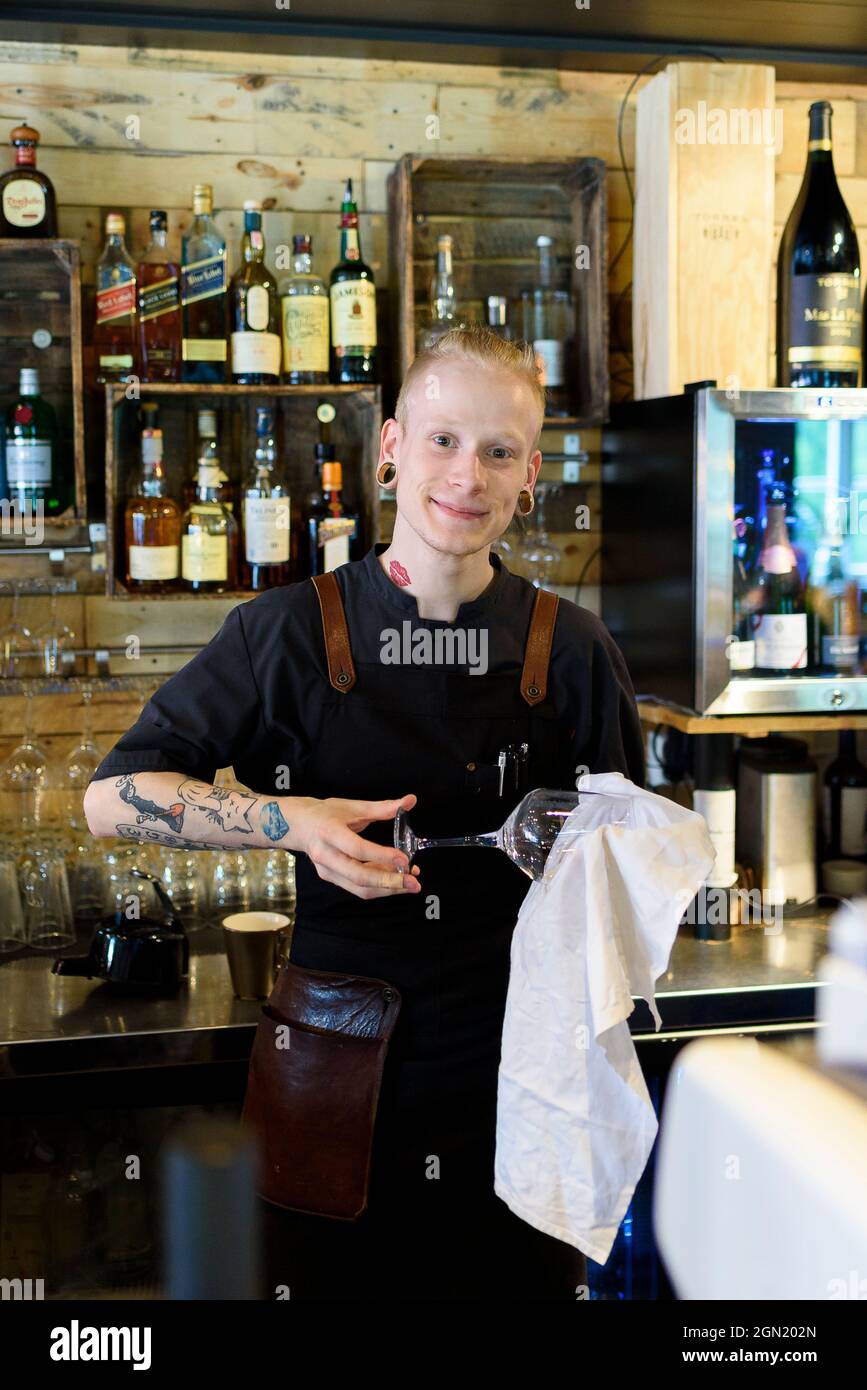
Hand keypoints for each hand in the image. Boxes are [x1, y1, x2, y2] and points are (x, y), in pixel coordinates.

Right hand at [293, 794, 421, 899]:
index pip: (357, 848)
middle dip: (389, 882)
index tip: (404, 858)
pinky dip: (378, 886)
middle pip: (359, 876)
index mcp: (329, 832)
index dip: (381, 855)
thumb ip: (382, 807)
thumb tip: (410, 800)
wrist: (297, 825)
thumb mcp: (352, 806)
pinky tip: (395, 878)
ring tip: (410, 882)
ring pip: (359, 888)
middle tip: (414, 882)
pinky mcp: (331, 878)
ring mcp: (327, 870)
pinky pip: (357, 887)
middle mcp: (326, 855)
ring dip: (387, 888)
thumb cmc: (325, 813)